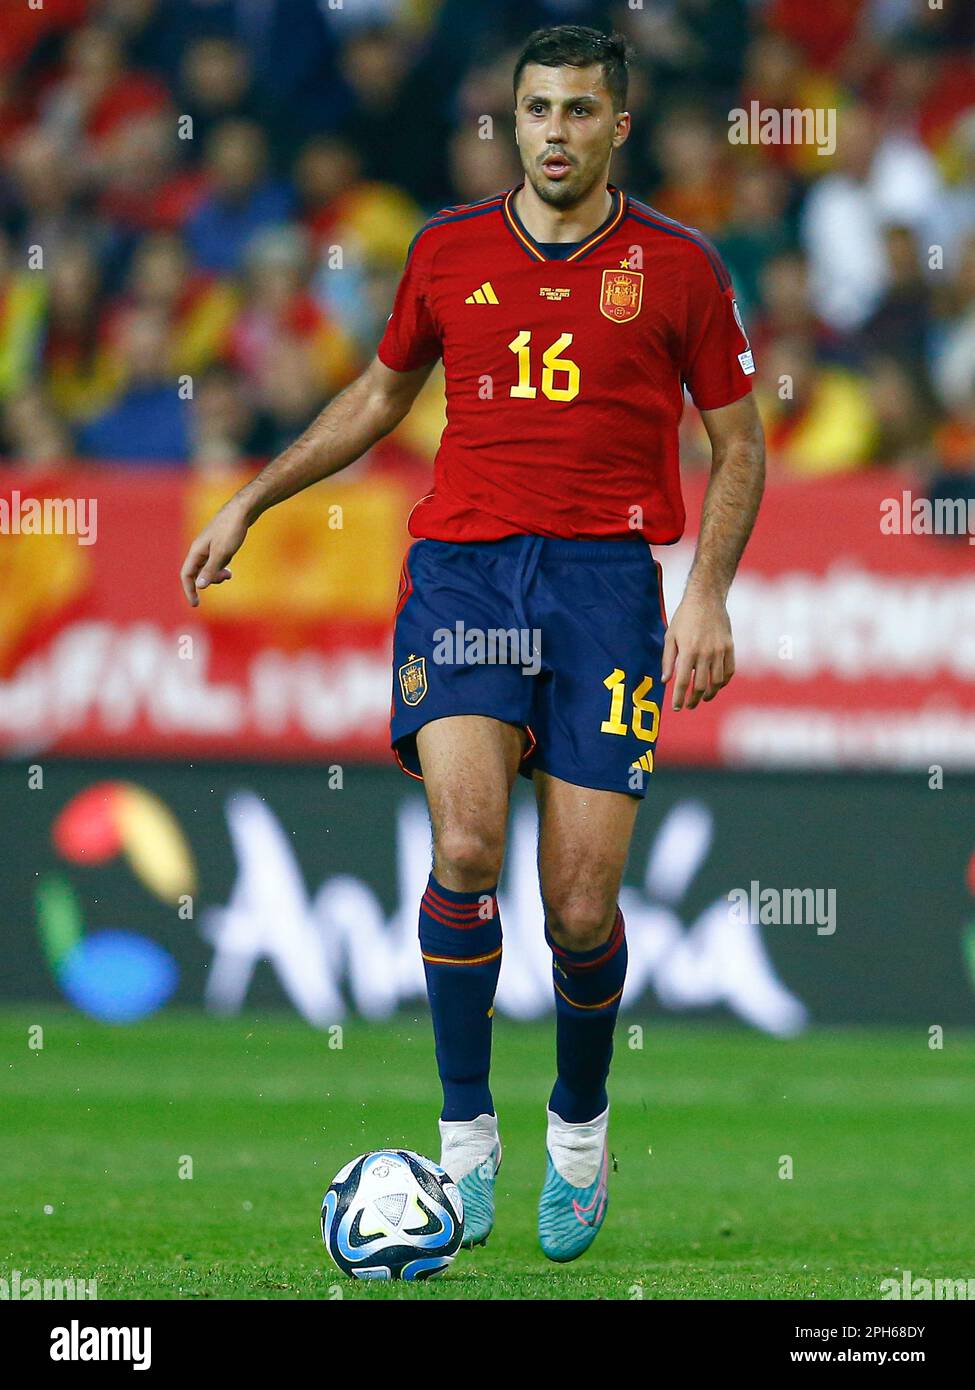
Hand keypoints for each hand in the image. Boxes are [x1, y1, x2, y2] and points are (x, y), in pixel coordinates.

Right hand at [179, 500, 249, 606]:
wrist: (242, 510)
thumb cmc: (231, 530)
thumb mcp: (222, 553)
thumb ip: (210, 570)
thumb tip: (199, 586)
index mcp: (196, 551)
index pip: (186, 575)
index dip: (189, 590)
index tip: (196, 604)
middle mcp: (200, 549)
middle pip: (197, 572)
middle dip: (208, 580)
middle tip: (225, 578)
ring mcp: (209, 546)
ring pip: (207, 568)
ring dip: (216, 575)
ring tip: (229, 574)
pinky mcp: (218, 543)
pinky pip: (215, 562)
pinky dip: (221, 568)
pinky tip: (229, 569)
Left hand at [661, 587, 734, 710]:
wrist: (706, 598)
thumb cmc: (684, 617)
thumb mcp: (670, 636)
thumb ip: (667, 660)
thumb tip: (665, 681)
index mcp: (688, 651)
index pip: (682, 682)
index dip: (679, 698)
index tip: (676, 707)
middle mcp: (705, 653)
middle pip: (701, 686)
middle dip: (694, 699)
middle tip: (689, 705)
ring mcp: (720, 651)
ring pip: (717, 681)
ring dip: (709, 694)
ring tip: (703, 698)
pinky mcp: (730, 647)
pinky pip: (729, 671)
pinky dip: (723, 682)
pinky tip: (717, 685)